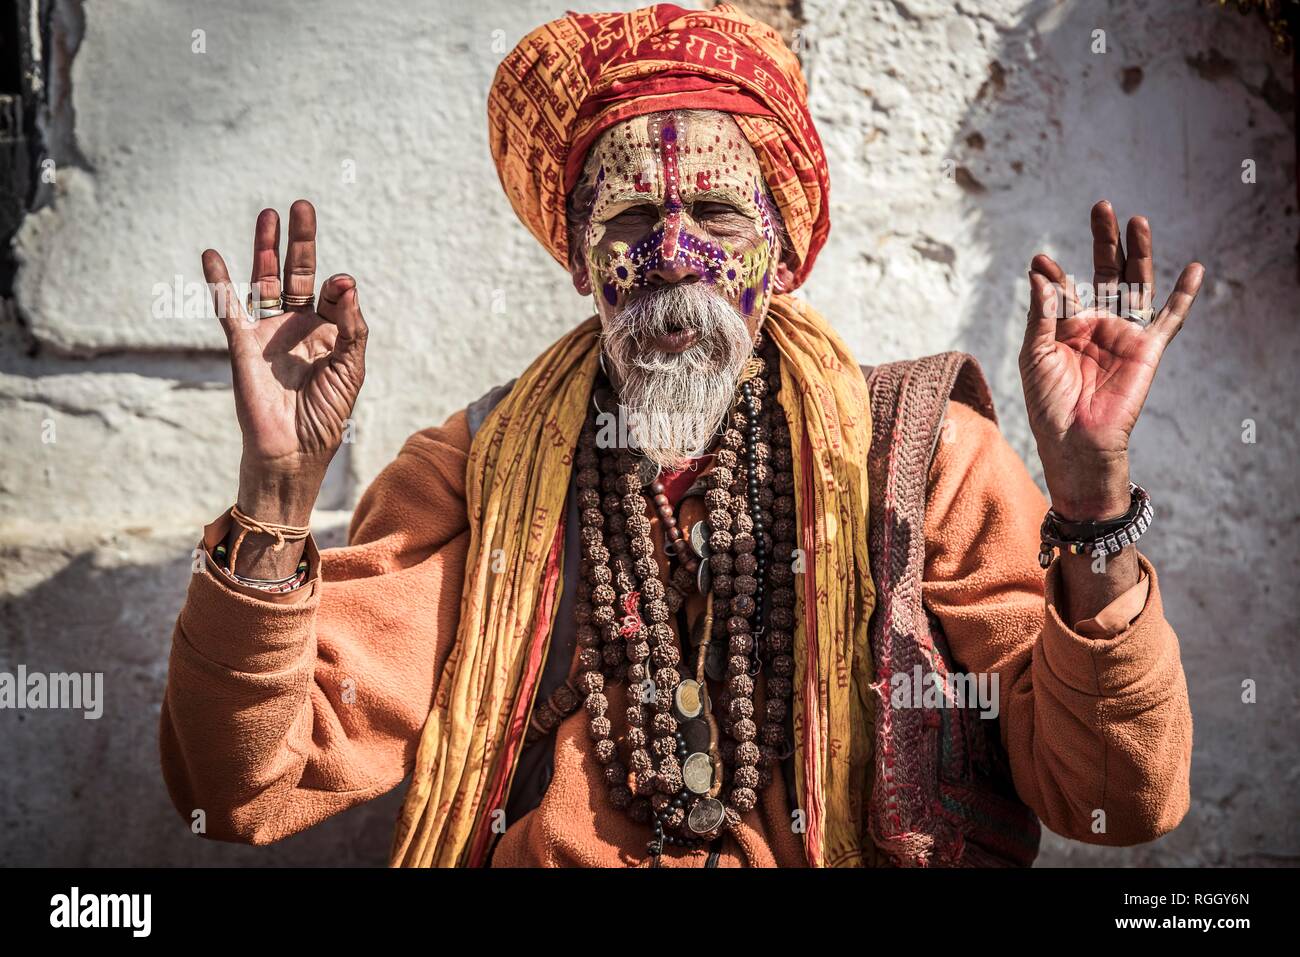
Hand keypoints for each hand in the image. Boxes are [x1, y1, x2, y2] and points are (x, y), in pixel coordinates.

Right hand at [202, 199, 368, 526]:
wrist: (294, 451)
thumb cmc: (327, 415)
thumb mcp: (351, 367)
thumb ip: (351, 325)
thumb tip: (344, 279)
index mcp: (327, 332)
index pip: (331, 294)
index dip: (336, 287)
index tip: (338, 285)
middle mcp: (296, 327)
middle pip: (297, 274)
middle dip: (299, 241)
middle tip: (302, 205)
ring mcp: (268, 333)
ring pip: (265, 281)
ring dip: (266, 249)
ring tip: (269, 214)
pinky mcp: (242, 345)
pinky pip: (229, 308)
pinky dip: (220, 282)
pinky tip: (214, 255)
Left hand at [1020, 200, 1202, 519]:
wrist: (1075, 441)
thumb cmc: (1048, 404)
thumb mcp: (1035, 354)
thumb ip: (1042, 313)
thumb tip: (1040, 271)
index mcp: (1066, 325)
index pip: (1063, 288)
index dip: (1052, 274)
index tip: (1040, 260)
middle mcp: (1098, 324)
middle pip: (1105, 272)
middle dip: (1104, 239)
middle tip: (1100, 205)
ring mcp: (1124, 334)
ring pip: (1136, 284)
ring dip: (1138, 252)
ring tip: (1135, 220)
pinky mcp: (1147, 349)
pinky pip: (1169, 318)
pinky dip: (1183, 294)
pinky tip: (1194, 268)